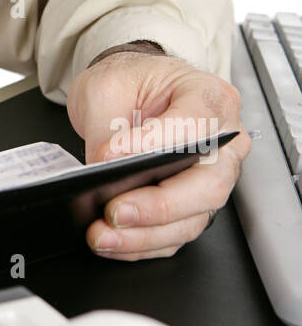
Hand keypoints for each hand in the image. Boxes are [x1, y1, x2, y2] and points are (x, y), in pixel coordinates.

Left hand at [66, 51, 250, 259]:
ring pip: (192, 218)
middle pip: (206, 185)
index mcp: (210, 98)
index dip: (153, 144)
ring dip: (145, 234)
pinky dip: (142, 243)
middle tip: (115, 211)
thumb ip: (107, 127)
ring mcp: (212, 177)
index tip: (111, 156)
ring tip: (103, 234)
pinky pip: (175, 234)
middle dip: (158, 206)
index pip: (193, 126)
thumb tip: (102, 167)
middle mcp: (223, 142)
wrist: (132, 92)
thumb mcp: (107, 88)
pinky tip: (112, 242)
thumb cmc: (130, 82)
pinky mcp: (193, 205)